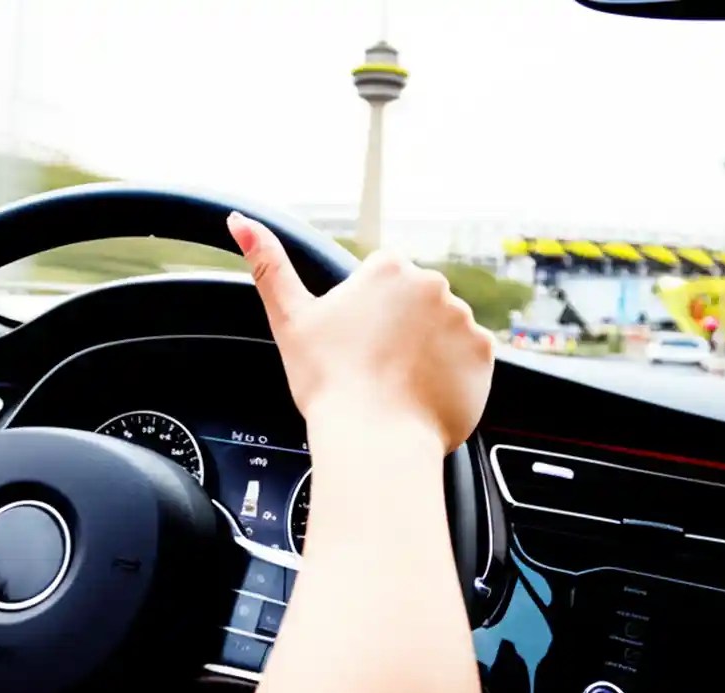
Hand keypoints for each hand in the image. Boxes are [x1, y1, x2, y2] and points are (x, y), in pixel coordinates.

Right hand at [227, 213, 493, 450]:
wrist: (374, 439)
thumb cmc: (329, 383)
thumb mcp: (289, 318)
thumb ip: (268, 263)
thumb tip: (239, 220)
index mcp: (387, 268)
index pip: (382, 279)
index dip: (366, 313)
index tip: (356, 342)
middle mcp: (432, 283)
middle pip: (415, 302)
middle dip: (400, 329)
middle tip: (374, 366)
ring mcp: (462, 318)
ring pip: (441, 329)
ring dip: (426, 350)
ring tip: (398, 383)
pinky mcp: (485, 353)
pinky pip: (469, 357)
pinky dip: (452, 373)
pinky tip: (422, 391)